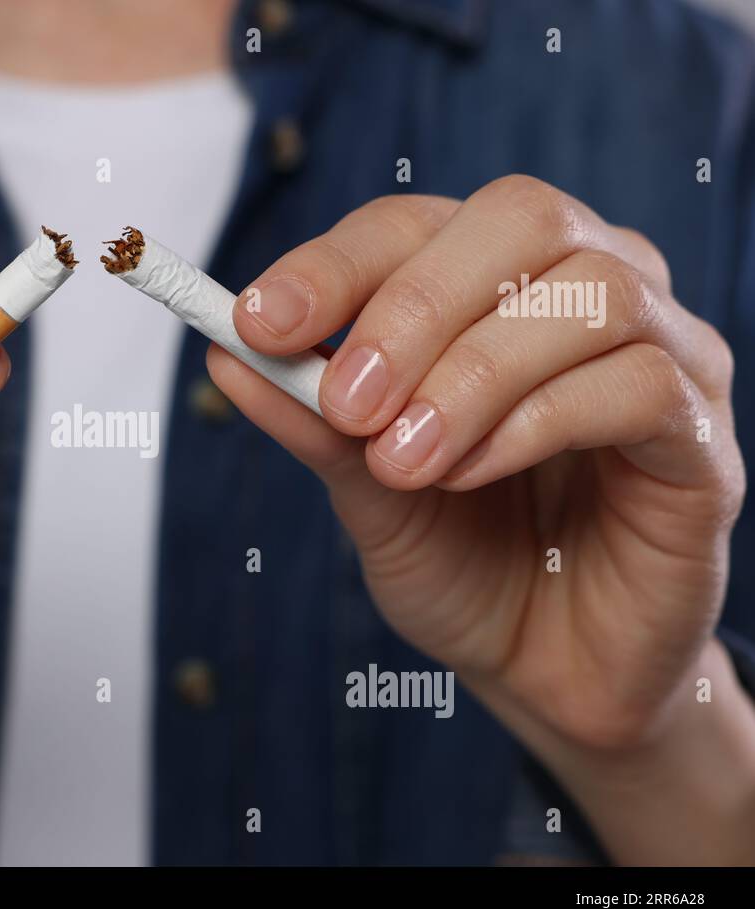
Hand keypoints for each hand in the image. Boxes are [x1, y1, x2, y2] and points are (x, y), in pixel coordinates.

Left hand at [212, 176, 752, 860]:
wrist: (545, 669)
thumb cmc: (463, 561)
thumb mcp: (366, 489)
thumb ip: (312, 420)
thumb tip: (225, 355)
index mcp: (497, 289)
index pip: (418, 224)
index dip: (335, 262)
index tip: (257, 322)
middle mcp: (589, 294)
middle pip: (522, 218)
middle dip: (415, 305)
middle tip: (350, 401)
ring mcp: (665, 357)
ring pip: (588, 293)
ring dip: (473, 374)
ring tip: (405, 461)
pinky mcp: (704, 441)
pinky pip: (637, 386)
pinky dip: (534, 421)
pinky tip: (470, 473)